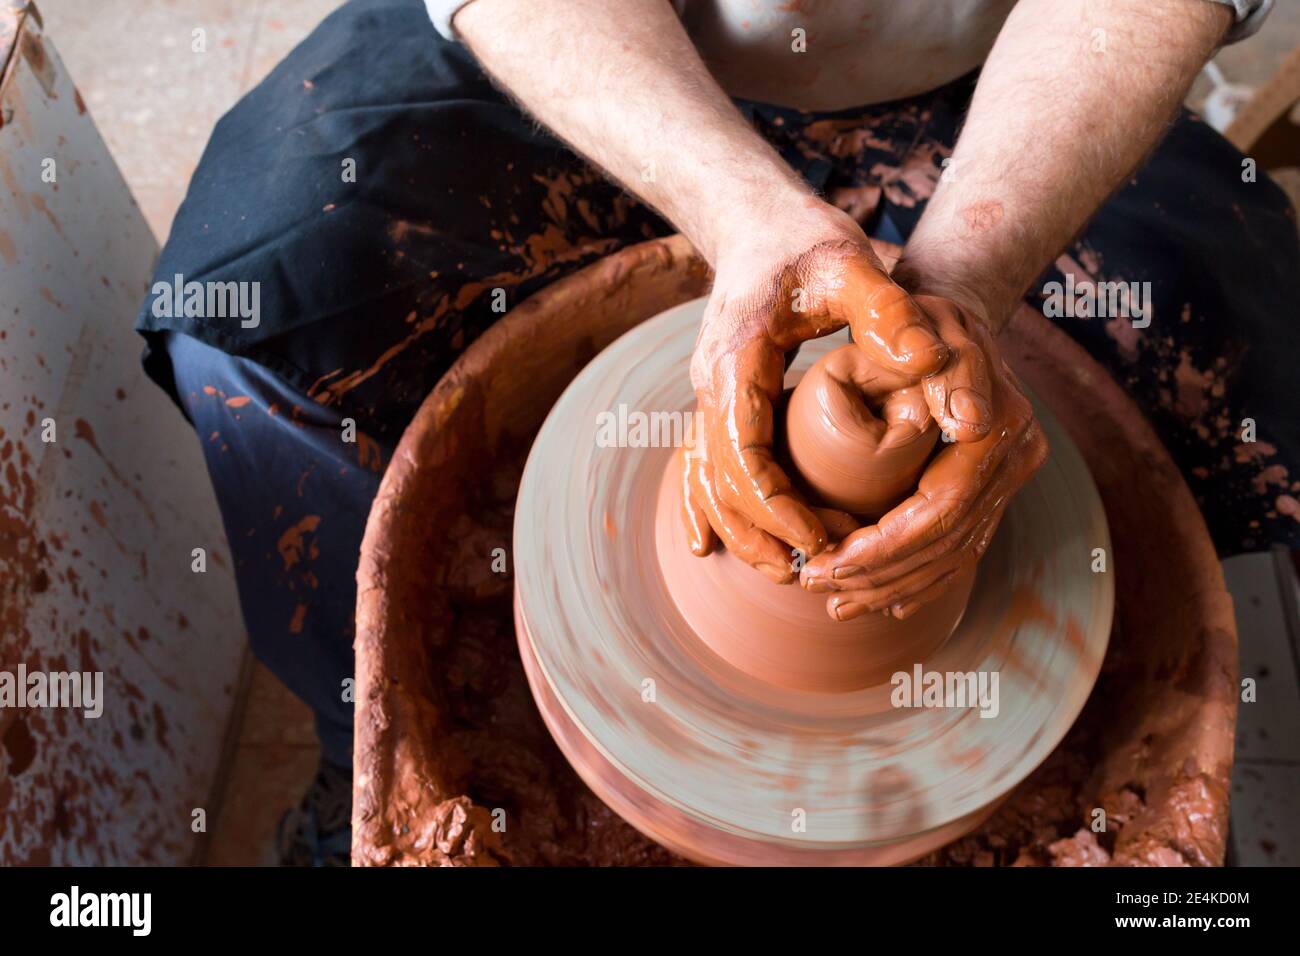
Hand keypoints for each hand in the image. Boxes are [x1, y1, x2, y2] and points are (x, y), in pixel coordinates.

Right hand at [679, 211, 990, 583]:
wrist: (756, 218)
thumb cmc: (804, 238)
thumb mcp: (852, 262)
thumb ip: (890, 309)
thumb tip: (932, 358)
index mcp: (739, 359)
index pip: (746, 452)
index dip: (779, 504)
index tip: (819, 537)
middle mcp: (712, 383)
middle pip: (720, 480)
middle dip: (763, 532)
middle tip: (812, 571)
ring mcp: (710, 393)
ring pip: (708, 479)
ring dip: (740, 529)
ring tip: (786, 570)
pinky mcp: (722, 398)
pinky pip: (705, 465)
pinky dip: (712, 507)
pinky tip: (710, 544)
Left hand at [799, 295, 1048, 618]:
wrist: (946, 317)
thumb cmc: (918, 317)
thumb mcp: (921, 323)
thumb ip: (944, 366)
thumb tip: (970, 424)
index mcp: (1000, 426)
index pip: (941, 510)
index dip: (886, 546)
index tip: (829, 561)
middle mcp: (1017, 458)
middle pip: (948, 543)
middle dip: (880, 574)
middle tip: (819, 586)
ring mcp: (1010, 477)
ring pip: (954, 554)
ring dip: (894, 586)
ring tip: (838, 603)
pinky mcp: (993, 488)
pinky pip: (959, 546)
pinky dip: (920, 577)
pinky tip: (884, 601)